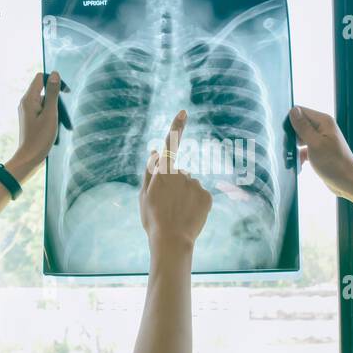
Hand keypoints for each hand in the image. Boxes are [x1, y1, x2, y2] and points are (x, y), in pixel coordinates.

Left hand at [11, 71, 65, 182]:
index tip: (66, 93)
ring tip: (58, 125)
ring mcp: (27, 111)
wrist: (29, 159)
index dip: (54, 81)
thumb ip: (52, 93)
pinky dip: (51, 117)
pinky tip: (54, 128)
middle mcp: (26, 103)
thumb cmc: (40, 138)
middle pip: (44, 90)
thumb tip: (55, 74)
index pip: (41, 78)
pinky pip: (43, 111)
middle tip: (63, 113)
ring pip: (45, 102)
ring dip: (55, 110)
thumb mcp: (50, 114)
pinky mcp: (30, 119)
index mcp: (28, 99)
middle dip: (56, 99)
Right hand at [139, 110, 212, 252]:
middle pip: (178, 174)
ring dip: (184, 196)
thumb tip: (155, 151)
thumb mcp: (144, 195)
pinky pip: (200, 196)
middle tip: (166, 206)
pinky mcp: (207, 196)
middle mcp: (182, 173)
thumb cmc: (153, 218)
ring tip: (177, 213)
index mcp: (163, 171)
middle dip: (174, 185)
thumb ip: (149, 171)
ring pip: (189, 186)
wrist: (172, 241)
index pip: (171, 143)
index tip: (184, 112)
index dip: (177, 127)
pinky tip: (189, 215)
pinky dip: (196, 204)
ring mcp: (196, 184)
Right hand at [289, 105, 352, 197]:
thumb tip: (292, 110)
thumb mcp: (315, 143)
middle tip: (286, 148)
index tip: (284, 134)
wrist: (348, 182)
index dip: (290, 120)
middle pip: (299, 125)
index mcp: (323, 121)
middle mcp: (323, 128)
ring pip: (300, 138)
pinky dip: (300, 156)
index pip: (300, 111)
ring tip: (290, 158)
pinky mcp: (319, 151)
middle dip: (291, 136)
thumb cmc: (334, 163)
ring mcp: (321, 139)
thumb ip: (303, 127)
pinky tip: (299, 165)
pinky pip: (304, 150)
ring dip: (294, 148)